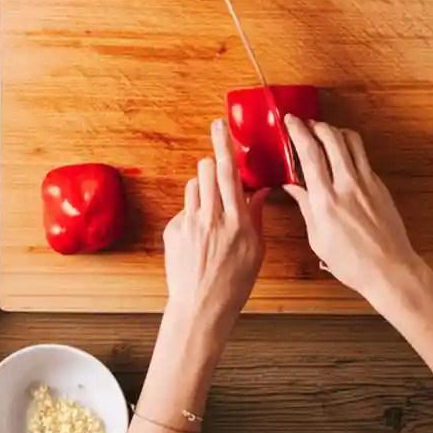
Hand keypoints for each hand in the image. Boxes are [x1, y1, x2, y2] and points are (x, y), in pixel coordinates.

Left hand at [162, 118, 269, 332]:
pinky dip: (193, 212)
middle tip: (219, 170)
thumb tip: (258, 191)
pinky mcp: (173, 230)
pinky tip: (199, 234)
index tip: (220, 126)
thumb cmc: (234, 283)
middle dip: (214, 162)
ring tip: (211, 211)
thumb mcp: (256, 250)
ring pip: (195, 185)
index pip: (230, 173)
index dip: (225, 145)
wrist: (201, 307)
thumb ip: (256, 216)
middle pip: (208, 169)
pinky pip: (184, 208)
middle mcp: (212, 218)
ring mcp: (190, 223)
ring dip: (204, 188)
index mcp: (238, 222)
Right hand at [282, 116, 423, 301]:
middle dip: (316, 125)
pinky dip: (350, 148)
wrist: (389, 269)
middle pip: (331, 138)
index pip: (309, 153)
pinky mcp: (379, 185)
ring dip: (335, 131)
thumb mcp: (318, 237)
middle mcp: (347, 185)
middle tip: (305, 123)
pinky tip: (342, 156)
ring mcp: (367, 182)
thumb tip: (292, 186)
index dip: (298, 131)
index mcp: (326, 200)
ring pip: (351, 141)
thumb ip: (305, 206)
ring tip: (324, 133)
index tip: (290, 121)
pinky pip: (363, 157)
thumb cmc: (351, 262)